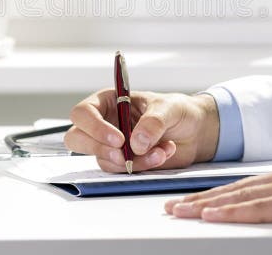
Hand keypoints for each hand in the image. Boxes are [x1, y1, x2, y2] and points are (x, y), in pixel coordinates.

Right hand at [64, 89, 218, 172]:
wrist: (194, 132)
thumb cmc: (177, 110)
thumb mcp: (169, 108)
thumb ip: (153, 122)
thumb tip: (136, 142)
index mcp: (108, 101)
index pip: (83, 113)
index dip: (94, 127)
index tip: (118, 139)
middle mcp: (104, 123)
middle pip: (77, 139)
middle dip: (99, 149)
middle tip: (124, 155)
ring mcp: (111, 145)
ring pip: (103, 159)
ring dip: (131, 161)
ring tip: (160, 151)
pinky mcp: (123, 163)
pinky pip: (121, 170)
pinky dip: (142, 167)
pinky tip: (162, 155)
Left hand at [164, 160, 271, 225]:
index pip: (242, 187)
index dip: (213, 195)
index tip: (190, 203)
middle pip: (232, 190)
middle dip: (198, 199)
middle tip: (171, 207)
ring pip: (238, 197)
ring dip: (205, 205)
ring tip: (180, 212)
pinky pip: (260, 209)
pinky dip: (233, 211)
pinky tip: (213, 215)